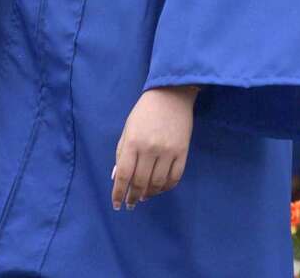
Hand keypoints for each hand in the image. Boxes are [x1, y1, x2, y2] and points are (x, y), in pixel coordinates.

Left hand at [111, 86, 195, 210]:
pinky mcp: (182, 152)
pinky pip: (174, 178)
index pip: (123, 174)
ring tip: (144, 197)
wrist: (171, 95)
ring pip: (157, 183)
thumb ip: (121, 152)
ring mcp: (167, 151)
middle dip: (133, 196)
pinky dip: (166, 187)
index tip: (117, 205)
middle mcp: (149, 148)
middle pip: (140, 182)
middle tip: (131, 203)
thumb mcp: (128, 129)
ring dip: (149, 194)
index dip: (119, 192)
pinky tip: (159, 189)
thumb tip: (117, 178)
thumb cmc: (144, 112)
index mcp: (132, 142)